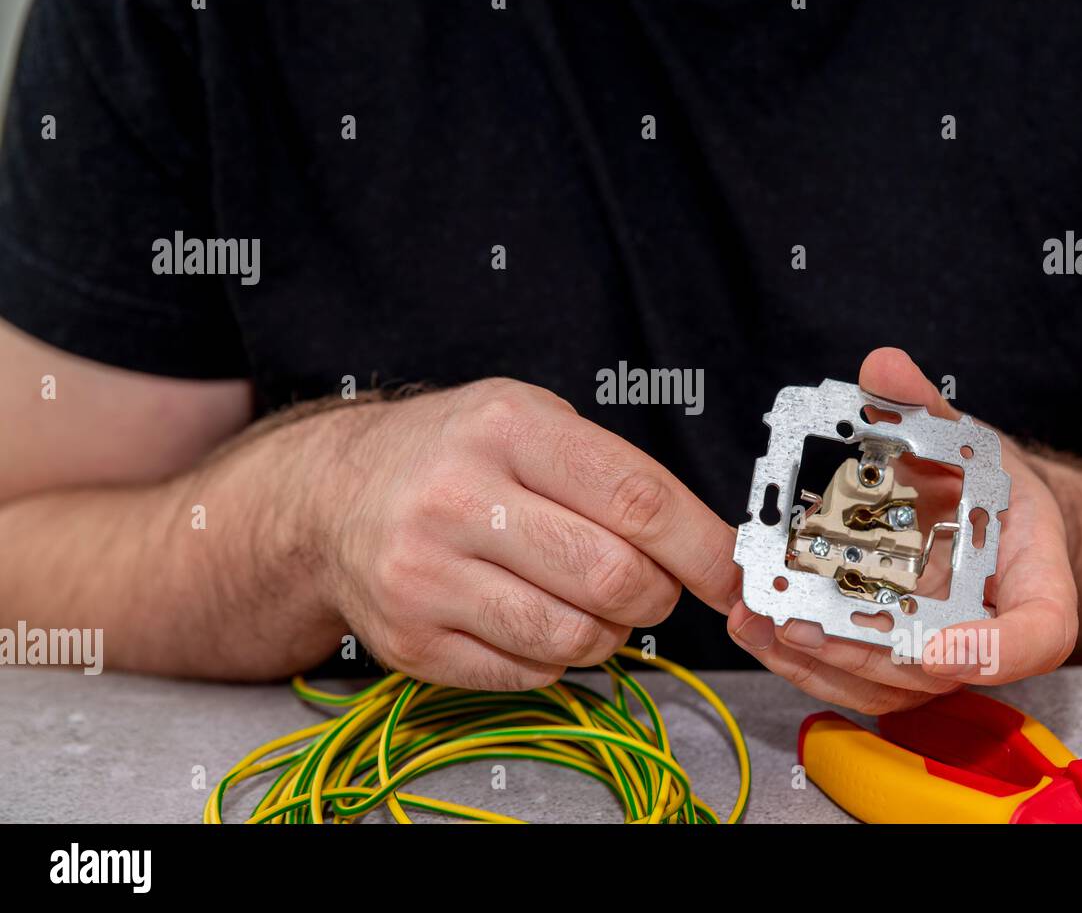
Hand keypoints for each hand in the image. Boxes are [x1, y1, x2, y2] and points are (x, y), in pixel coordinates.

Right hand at [324, 378, 739, 689]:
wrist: (335, 495)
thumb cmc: (456, 454)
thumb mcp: (530, 420)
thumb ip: (616, 476)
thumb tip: (712, 553)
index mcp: (506, 427)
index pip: (636, 497)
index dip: (702, 546)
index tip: (734, 574)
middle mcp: (457, 497)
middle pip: (614, 577)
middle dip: (656, 593)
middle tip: (646, 582)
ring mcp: (425, 574)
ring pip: (576, 638)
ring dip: (607, 632)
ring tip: (583, 598)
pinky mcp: (410, 638)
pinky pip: (528, 674)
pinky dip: (552, 657)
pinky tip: (530, 615)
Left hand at [726, 348, 1077, 712]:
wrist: (981, 516)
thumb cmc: (981, 482)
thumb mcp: (963, 435)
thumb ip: (923, 406)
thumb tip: (882, 367)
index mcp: (1034, 575)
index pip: (1039, 633)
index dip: (994, 652)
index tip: (935, 648)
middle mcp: (989, 626)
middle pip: (942, 670)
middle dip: (868, 653)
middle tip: (805, 627)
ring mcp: (942, 651)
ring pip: (893, 684)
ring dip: (826, 663)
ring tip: (768, 624)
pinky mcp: (897, 658)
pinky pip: (860, 677)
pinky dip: (812, 660)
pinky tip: (764, 626)